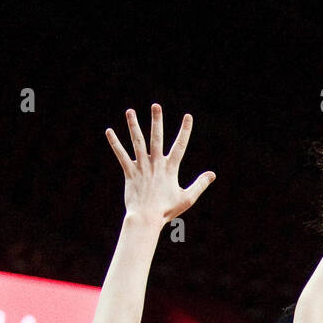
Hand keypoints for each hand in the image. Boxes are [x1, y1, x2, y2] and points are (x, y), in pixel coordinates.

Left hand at [106, 105, 215, 227]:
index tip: (188, 116)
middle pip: (156, 138)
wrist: (146, 218)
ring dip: (133, 126)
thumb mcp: (187, 198)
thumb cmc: (167, 209)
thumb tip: (212, 174)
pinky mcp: (129, 173)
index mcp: (170, 169)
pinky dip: (115, 143)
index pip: (180, 146)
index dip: (185, 131)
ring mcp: (141, 167)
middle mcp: (155, 164)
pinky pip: (121, 155)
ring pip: (137, 142)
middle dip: (157, 121)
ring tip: (130, 111)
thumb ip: (200, 184)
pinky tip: (109, 131)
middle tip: (156, 105)